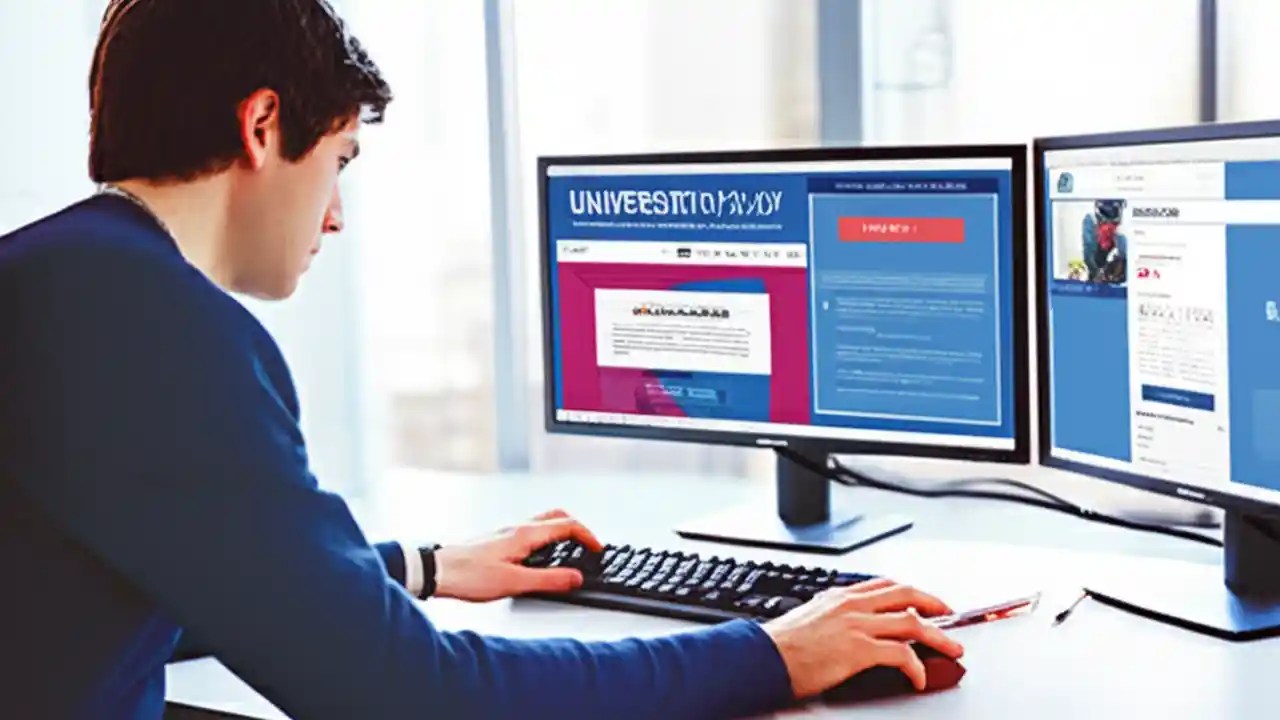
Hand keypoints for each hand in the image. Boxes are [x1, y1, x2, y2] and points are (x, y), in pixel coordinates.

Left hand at [432, 509, 602, 601]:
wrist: (436, 571)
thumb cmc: (468, 575)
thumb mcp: (514, 582)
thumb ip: (548, 580)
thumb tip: (575, 577)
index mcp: (525, 534)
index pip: (568, 525)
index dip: (588, 536)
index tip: (597, 549)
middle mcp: (517, 527)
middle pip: (557, 516)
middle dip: (577, 528)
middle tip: (587, 545)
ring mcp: (506, 532)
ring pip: (542, 523)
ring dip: (560, 532)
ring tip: (568, 552)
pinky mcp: (497, 540)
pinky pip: (529, 532)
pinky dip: (544, 539)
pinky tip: (539, 557)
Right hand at [762, 577, 963, 699]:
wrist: (762, 657)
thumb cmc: (779, 646)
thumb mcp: (808, 619)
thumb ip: (831, 618)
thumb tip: (845, 631)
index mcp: (838, 596)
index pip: (883, 585)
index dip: (909, 592)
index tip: (923, 600)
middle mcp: (850, 605)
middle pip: (905, 594)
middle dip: (934, 604)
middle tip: (949, 616)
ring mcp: (856, 625)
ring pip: (912, 622)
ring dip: (938, 636)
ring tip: (951, 649)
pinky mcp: (858, 649)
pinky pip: (901, 654)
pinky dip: (916, 666)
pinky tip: (918, 678)